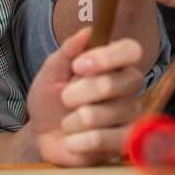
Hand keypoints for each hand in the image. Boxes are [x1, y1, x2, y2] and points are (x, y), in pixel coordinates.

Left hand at [27, 27, 145, 165]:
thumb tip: (87, 31)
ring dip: (76, 119)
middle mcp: (128, 87)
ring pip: (111, 112)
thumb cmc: (50, 100)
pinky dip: (82, 141)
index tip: (78, 66)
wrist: (43, 136)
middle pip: (123, 81)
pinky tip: (72, 141)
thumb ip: (67, 51)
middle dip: (85, 91)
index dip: (107, 57)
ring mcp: (129, 115)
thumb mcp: (50, 72)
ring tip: (67, 123)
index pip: (131, 50)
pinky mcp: (124, 143)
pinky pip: (110, 140)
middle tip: (65, 98)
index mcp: (113, 63)